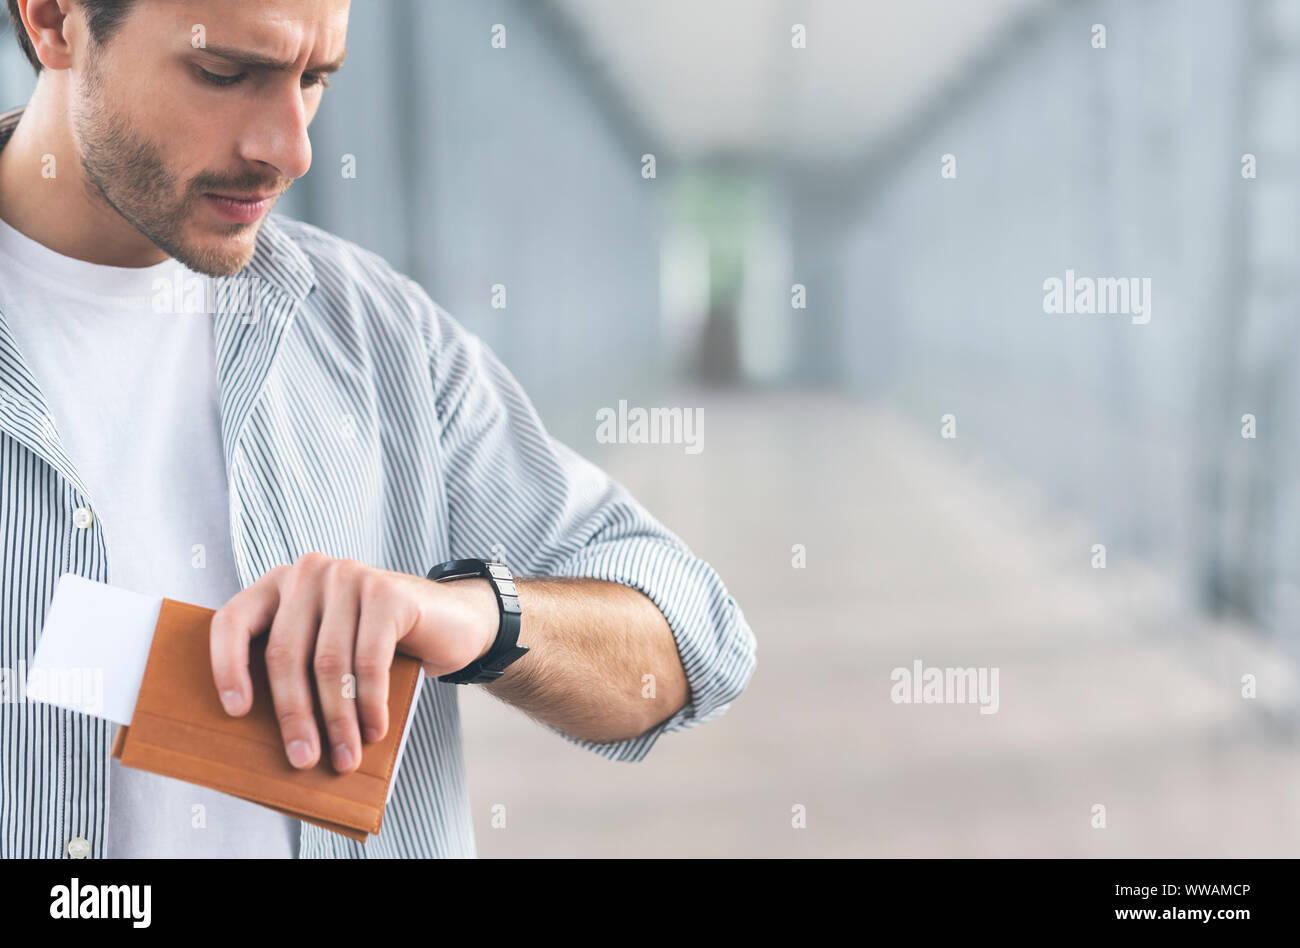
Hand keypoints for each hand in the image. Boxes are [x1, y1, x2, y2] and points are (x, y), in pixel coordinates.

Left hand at [209, 553, 498, 773]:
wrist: (452, 620)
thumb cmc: (378, 644)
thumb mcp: (328, 648)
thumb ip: (298, 668)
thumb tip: (268, 735)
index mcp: (280, 584)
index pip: (232, 621)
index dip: (226, 668)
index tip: (235, 712)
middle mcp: (310, 572)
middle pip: (285, 654)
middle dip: (295, 716)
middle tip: (304, 759)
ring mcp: (349, 577)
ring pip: (328, 664)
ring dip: (338, 721)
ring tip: (346, 757)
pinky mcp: (387, 592)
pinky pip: (369, 660)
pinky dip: (371, 704)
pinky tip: (374, 730)